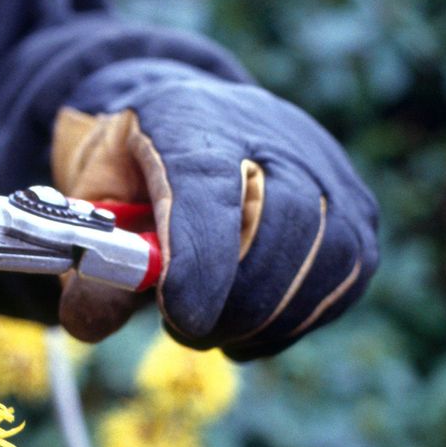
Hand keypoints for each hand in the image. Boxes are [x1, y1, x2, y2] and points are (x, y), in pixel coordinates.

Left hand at [51, 62, 378, 359]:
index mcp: (185, 117)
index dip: (200, 256)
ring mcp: (323, 165)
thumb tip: (90, 322)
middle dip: (234, 299)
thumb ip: (89, 264)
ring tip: (213, 327)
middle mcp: (268, 130)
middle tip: (186, 329)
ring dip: (266, 315)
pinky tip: (251, 321)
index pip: (205, 181)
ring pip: (325, 255)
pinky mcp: (356, 205)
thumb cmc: (136, 170)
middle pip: (280, 220)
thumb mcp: (91, 203)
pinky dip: (296, 317)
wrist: (194, 124)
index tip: (183, 316)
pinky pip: (344, 275)